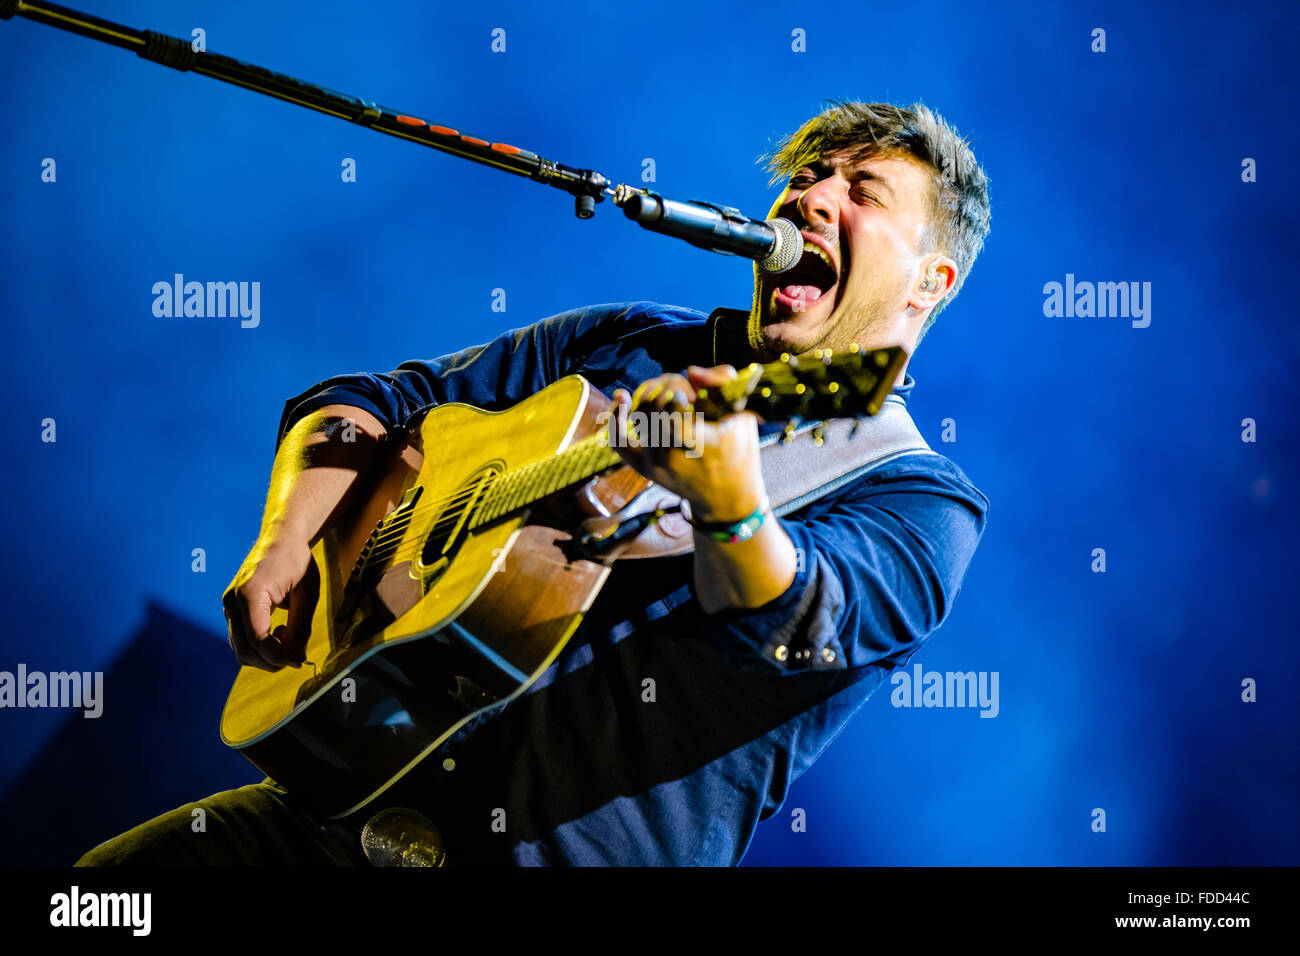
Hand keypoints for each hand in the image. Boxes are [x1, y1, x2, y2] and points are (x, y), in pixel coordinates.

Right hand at [222, 534, 315, 670]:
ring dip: (265, 656)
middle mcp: (233, 601)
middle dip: (272, 661)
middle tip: (296, 656)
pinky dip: (258, 647)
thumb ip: (301, 627)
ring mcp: (229, 606)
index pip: (258, 639)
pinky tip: (278, 633)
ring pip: (240, 648)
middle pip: (246, 649)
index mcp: (251, 593)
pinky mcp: (231, 610)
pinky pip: (241, 639)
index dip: (279, 656)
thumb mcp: (306, 594)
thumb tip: (297, 657)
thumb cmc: (296, 561)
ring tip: (288, 638)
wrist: (280, 540)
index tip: (299, 661)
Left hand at [610, 365, 765, 522]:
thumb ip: (722, 385)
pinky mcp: (644, 468)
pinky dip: (616, 419)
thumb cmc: (739, 453)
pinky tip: (622, 398)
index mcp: (694, 438)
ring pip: (639, 413)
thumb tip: (691, 371)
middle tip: (687, 395)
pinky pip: (618, 441)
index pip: (672, 394)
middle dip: (668, 388)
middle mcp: (669, 452)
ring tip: (670, 398)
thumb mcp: (743, 416)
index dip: (682, 388)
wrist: (727, 500)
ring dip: (652, 397)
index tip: (696, 396)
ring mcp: (653, 461)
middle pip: (653, 400)